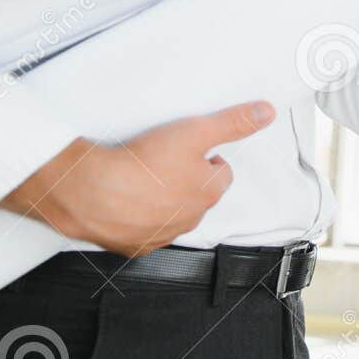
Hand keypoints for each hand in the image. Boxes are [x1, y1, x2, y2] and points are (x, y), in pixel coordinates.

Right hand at [0, 101, 275, 256]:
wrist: (93, 192)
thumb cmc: (143, 164)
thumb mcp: (196, 130)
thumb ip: (233, 122)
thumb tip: (264, 113)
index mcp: (207, 193)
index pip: (222, 175)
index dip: (209, 159)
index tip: (194, 150)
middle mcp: (188, 219)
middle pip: (197, 197)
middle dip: (186, 180)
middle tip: (165, 160)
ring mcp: (160, 235)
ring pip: (170, 215)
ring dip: (161, 200)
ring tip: (141, 177)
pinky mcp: (132, 245)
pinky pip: (140, 232)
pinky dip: (135, 218)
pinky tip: (123, 199)